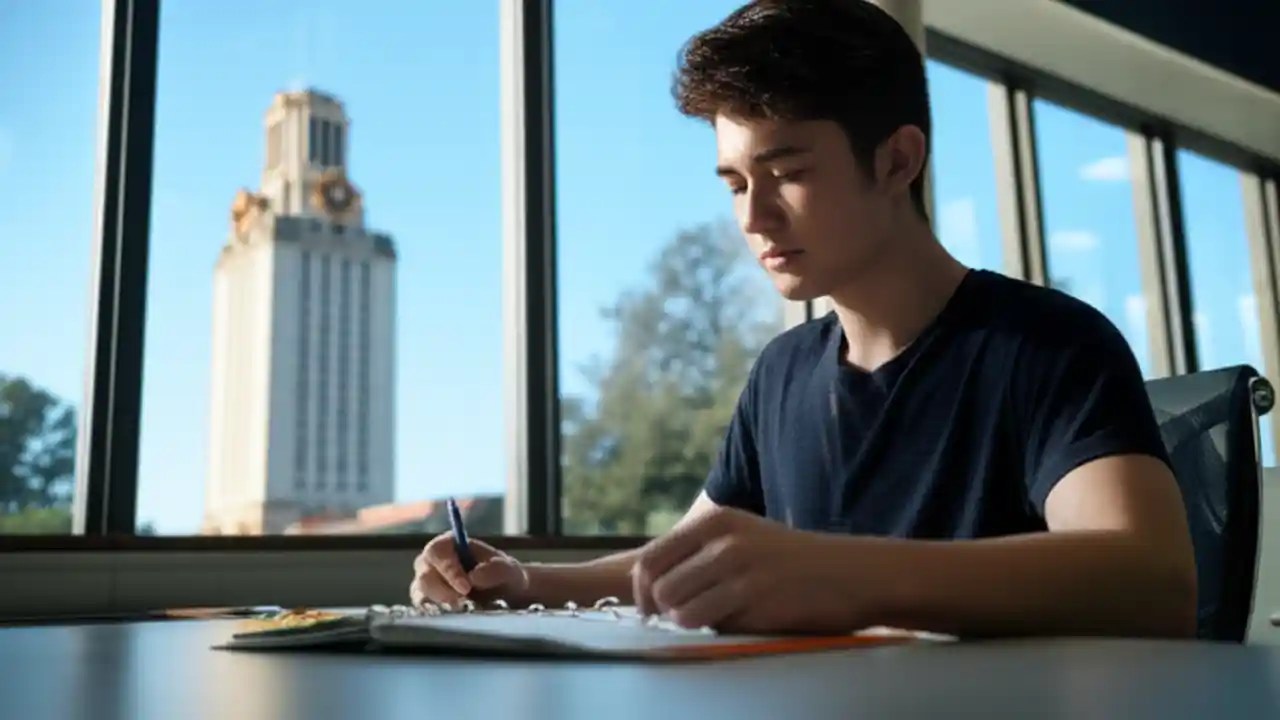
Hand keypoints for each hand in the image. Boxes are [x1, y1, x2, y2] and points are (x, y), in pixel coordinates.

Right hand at [410, 533, 528, 606]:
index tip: (466, 588)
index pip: (437, 551)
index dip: (448, 569)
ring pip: (421, 595)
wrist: (506, 596)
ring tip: (463, 609)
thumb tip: (473, 577)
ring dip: (442, 604)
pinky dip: (437, 615)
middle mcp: (432, 562)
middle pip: (424, 575)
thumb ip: (494, 569)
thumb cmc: (503, 576)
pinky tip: (455, 617)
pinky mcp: (426, 603)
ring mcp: (427, 583)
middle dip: (443, 591)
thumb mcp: (508, 569)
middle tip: (464, 602)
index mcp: (449, 544)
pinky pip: (423, 610)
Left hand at [631, 507, 869, 632]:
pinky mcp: (757, 598)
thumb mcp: (741, 536)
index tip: (652, 610)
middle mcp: (722, 540)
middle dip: (667, 611)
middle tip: (688, 617)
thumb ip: (697, 553)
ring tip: (719, 616)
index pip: (649, 559)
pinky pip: (713, 625)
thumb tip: (649, 586)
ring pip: (681, 610)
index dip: (642, 592)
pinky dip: (720, 630)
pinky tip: (743, 619)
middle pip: (660, 589)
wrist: (849, 573)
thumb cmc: (790, 560)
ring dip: (693, 622)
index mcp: (713, 521)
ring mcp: (740, 569)